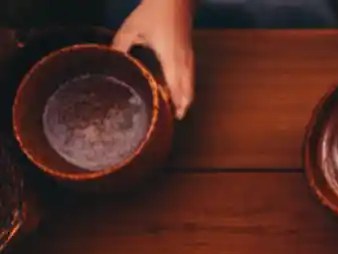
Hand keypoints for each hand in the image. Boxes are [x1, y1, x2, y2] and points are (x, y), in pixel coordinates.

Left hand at [113, 0, 195, 118]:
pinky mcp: (189, 55)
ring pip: (191, 86)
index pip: (175, 89)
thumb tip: (110, 62)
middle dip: (181, 107)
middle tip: (171, 121)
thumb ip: (120, 46)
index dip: (173, 105)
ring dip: (185, 99)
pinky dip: (186, 89)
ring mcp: (189, 59)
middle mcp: (183, 62)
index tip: (167, 118)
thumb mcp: (131, 29)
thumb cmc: (154, 13)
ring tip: (177, 112)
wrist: (174, 0)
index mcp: (170, 59)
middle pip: (187, 92)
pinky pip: (190, 78)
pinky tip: (180, 93)